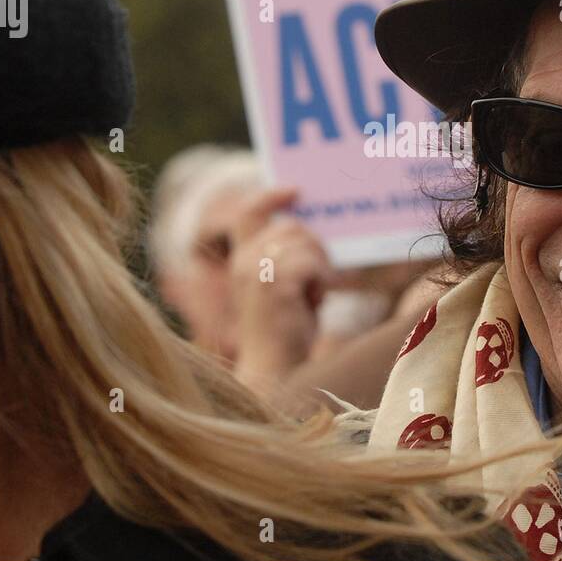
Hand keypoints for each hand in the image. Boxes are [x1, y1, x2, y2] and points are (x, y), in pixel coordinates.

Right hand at [227, 187, 334, 387]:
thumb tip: (306, 229)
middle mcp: (243, 261)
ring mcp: (256, 271)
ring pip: (305, 243)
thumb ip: (283, 258)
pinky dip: (322, 280)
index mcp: (240, 260)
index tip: (296, 192)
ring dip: (319, 267)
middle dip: (314, 248)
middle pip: (292, 228)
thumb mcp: (279, 287)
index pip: (248, 212)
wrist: (274, 369)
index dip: (271, 197)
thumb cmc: (283, 331)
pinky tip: (316, 300)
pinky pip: (311, 263)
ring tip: (312, 294)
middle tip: (317, 279)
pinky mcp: (275, 283)